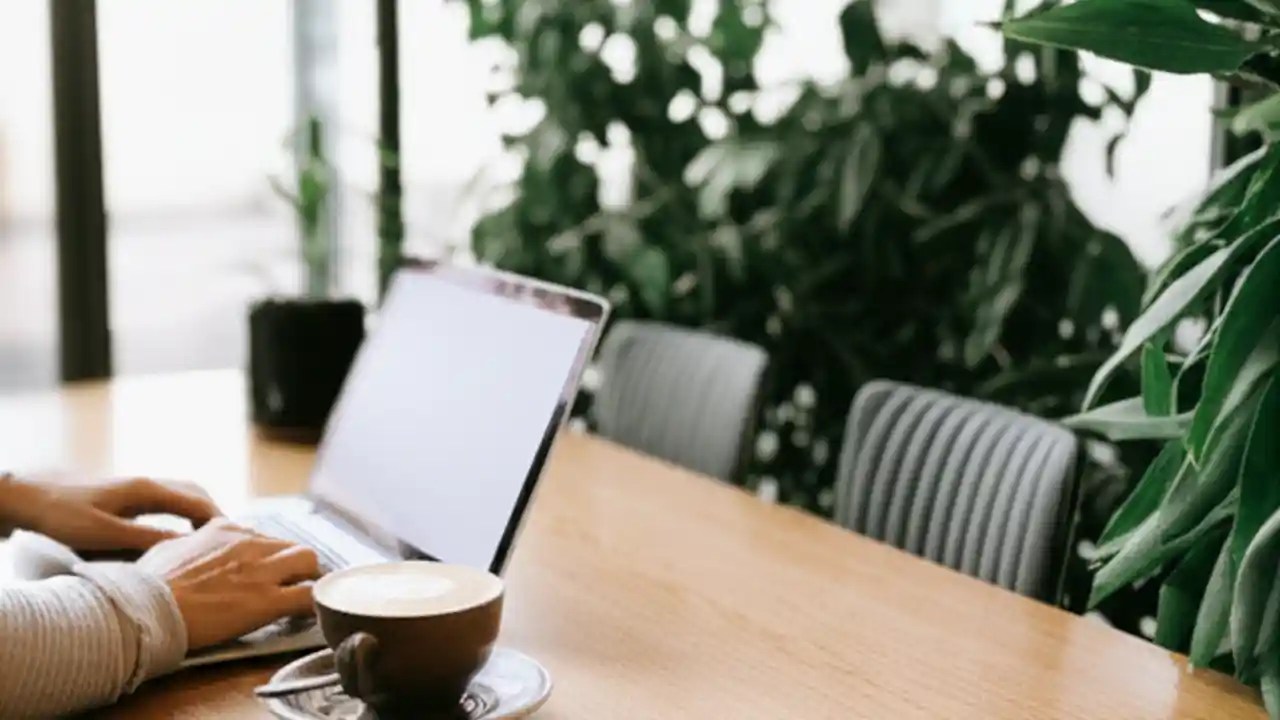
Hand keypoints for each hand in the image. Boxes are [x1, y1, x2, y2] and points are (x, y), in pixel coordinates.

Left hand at [7, 475, 219, 551]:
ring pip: (184, 496)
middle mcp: (148, 484)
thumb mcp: (103, 534)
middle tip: (232, 542)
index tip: (237, 544)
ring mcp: (138, 487)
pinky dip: (185, 514)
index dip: (221, 524)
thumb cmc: (62, 514)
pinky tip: (181, 534)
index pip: (199, 505)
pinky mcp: (129, 495)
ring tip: (213, 540)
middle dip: (217, 517)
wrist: (30, 494)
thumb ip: (145, 540)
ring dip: (202, 515)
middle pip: (197, 495)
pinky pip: (169, 501)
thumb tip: (182, 548)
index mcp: (147, 490)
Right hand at [138, 518, 319, 649]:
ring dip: (308, 578)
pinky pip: (307, 596)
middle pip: (291, 546)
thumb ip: (189, 545)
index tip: (261, 571)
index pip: (262, 536)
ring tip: (301, 596)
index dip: (266, 556)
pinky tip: (308, 613)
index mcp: (225, 529)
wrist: (147, 609)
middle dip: (293, 565)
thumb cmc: (147, 584)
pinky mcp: (267, 600)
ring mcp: (261, 571)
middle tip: (287, 585)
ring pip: (308, 561)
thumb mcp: (168, 549)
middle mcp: (249, 543)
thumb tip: (188, 548)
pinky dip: (312, 603)